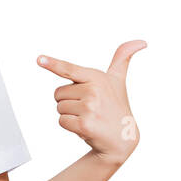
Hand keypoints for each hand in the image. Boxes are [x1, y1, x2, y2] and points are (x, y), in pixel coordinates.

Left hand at [37, 40, 146, 166]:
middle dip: (69, 101)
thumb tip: (141, 42)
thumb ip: (123, 58)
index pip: (69, 69)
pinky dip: (71, 126)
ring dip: (70, 115)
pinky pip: (62, 121)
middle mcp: (93, 90)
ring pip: (59, 107)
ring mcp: (89, 107)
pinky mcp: (84, 124)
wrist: (123, 138)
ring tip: (89, 117)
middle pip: (58, 93)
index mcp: (96, 77)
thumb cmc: (117, 106)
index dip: (53, 64)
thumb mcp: (118, 80)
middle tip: (88, 107)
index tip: (39, 59)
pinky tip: (86, 127)